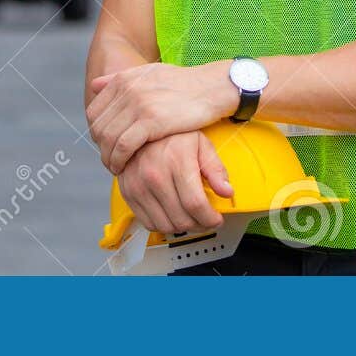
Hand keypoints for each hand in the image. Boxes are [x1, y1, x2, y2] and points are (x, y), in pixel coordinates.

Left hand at [87, 61, 236, 173]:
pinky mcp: (150, 121)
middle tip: (110, 160)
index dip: (96, 132)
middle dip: (101, 148)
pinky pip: (123, 145)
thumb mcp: (150, 73)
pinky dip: (119, 160)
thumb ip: (120, 79)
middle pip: (99, 127)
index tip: (106, 145)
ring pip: (108, 138)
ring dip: (108, 157)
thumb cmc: (183, 84)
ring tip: (116, 167)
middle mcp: (127, 89)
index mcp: (124, 79)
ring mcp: (138, 104)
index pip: (94, 112)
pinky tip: (123, 167)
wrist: (212, 87)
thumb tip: (94, 86)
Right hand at [117, 132, 233, 234]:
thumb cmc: (172, 134)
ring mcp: (139, 185)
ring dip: (183, 228)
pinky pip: (148, 222)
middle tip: (206, 219)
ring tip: (191, 218)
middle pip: (182, 219)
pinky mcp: (128, 192)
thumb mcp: (200, 143)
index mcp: (176, 161)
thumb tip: (226, 191)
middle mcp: (155, 175)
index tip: (216, 219)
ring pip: (166, 225)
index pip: (196, 204)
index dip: (210, 218)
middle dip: (200, 225)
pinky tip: (172, 214)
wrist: (138, 127)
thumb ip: (216, 169)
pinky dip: (163, 224)